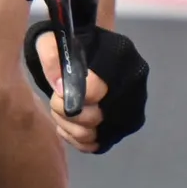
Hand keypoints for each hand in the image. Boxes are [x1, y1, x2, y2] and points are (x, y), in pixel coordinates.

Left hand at [25, 17, 147, 155]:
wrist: (80, 57)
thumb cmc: (66, 47)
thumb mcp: (52, 42)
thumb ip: (52, 58)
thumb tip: (60, 87)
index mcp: (120, 55)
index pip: (96, 88)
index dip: (70, 95)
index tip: (57, 90)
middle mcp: (134, 84)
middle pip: (95, 117)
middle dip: (66, 111)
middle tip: (55, 99)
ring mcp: (132, 110)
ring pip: (93, 134)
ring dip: (68, 125)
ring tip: (61, 109)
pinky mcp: (122, 129)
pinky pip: (94, 145)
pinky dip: (76, 138)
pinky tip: (69, 122)